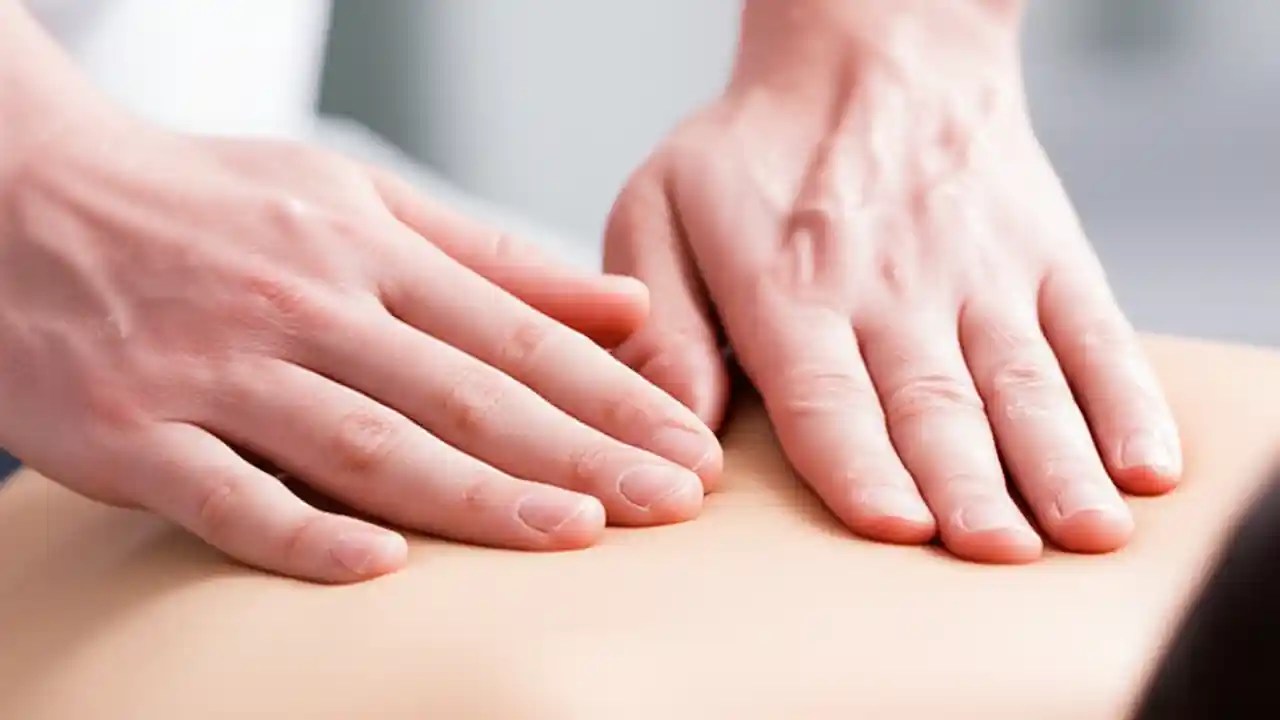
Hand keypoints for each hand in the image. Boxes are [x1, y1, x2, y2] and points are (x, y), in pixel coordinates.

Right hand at [0, 112, 720, 582]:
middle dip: (580, 453)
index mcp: (365, 248)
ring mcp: (214, 369)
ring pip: (366, 443)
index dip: (612, 396)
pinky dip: (300, 532)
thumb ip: (490, 257)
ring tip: (572, 534)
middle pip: (465, 395)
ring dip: (475, 494)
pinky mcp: (128, 430)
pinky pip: (226, 492)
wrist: (18, 191)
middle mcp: (305, 305)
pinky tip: (381, 568)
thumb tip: (619, 303)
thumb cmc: (206, 201)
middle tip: (672, 504)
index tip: (686, 446)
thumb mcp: (356, 197)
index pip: (516, 336)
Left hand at [605, 0, 1178, 561]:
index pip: (830, 396)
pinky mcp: (1046, 255)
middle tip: (1000, 557)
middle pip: (937, 403)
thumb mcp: (659, 210)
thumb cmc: (754, 149)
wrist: (870, 49)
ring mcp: (981, 273)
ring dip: (1056, 461)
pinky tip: (1144, 464)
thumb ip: (663, 325)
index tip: (896, 528)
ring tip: (1084, 532)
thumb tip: (682, 428)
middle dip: (971, 488)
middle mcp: (894, 288)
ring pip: (1023, 381)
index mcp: (792, 290)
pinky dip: (1125, 401)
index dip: (863, 464)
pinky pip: (1094, 333)